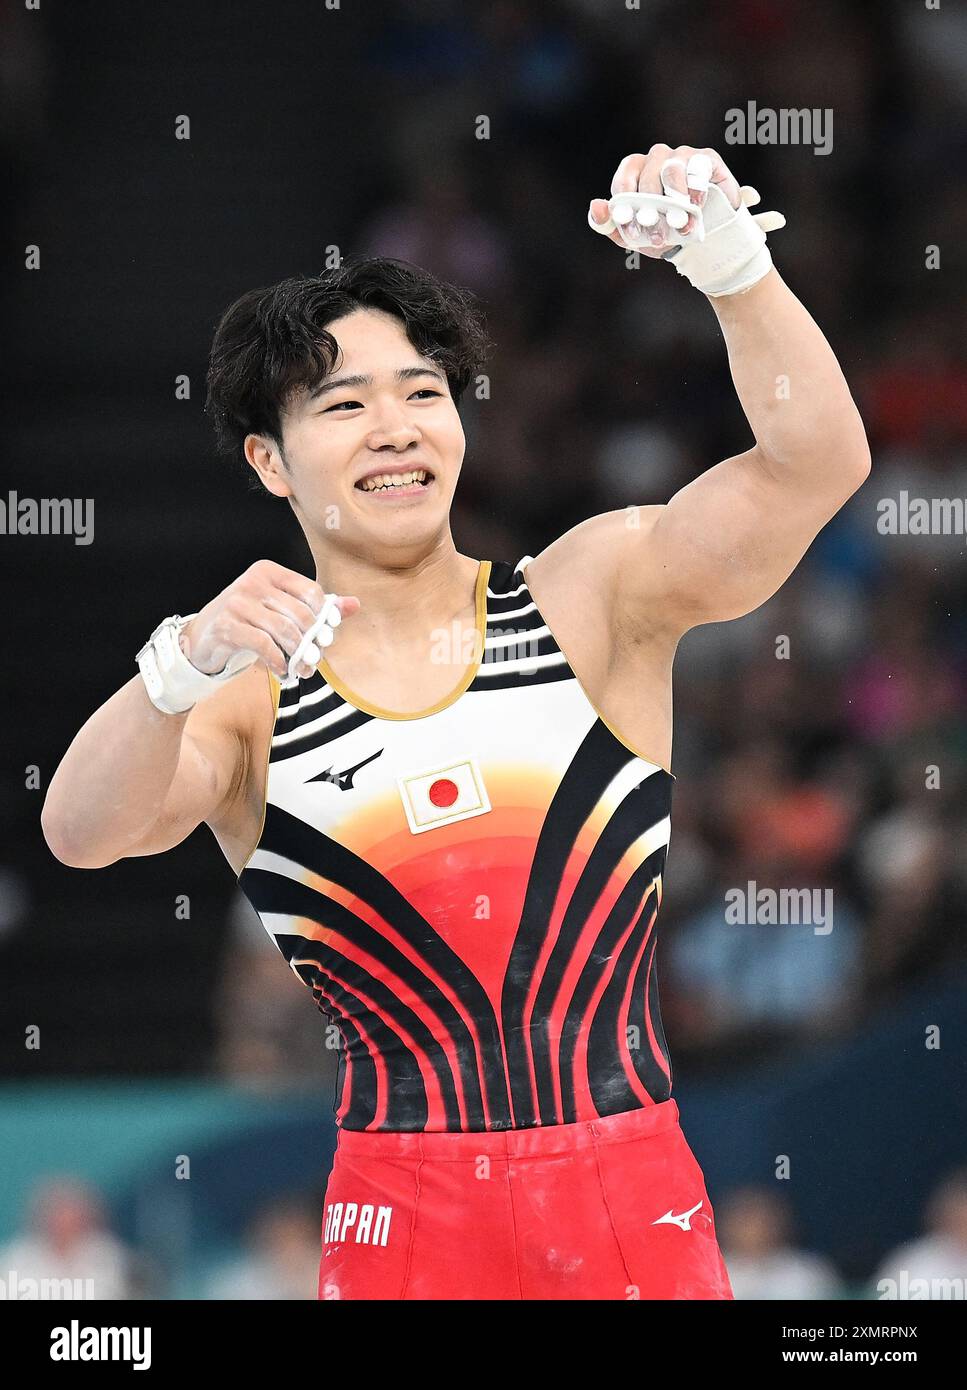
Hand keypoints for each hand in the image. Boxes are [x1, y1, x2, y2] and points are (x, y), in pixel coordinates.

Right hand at [179, 560, 359, 681]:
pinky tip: (282, 672)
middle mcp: (253, 581)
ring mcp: (238, 601)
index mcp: (269, 571)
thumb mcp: (281, 610)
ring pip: (284, 630)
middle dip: (312, 642)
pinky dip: (278, 662)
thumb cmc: (249, 623)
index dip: (324, 617)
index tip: (326, 638)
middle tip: (315, 661)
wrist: (203, 639)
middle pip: (300, 614)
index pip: (310, 591)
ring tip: (302, 670)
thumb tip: (354, 605)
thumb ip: (316, 607)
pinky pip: (263, 645)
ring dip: (298, 656)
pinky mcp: (226, 624)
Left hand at [588, 143, 740, 255]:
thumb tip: (596, 205)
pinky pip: (699, 167)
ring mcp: (682, 155)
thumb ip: (609, 224)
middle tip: (658, 236)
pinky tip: (696, 205)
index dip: (627, 207)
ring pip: (672, 170)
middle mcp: (656, 158)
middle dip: (653, 211)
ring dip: (675, 201)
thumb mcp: (632, 236)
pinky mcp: (706, 159)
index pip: (624, 181)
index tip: (634, 232)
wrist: (701, 240)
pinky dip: (696, 187)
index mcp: (634, 171)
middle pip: (648, 178)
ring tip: (679, 225)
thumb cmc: (662, 233)